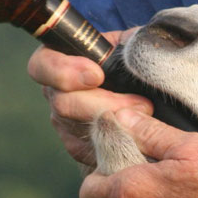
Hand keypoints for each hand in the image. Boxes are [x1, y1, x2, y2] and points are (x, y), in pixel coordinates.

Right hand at [27, 31, 152, 170]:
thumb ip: (131, 44)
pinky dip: (118, 144)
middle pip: (63, 104)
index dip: (63, 71)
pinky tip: (140, 136)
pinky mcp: (80, 148)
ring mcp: (66, 122)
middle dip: (105, 104)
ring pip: (78, 130)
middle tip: (141, 104)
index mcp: (63, 60)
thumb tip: (134, 51)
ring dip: (117, 125)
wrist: (155, 97)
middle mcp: (57, 92)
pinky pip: (91, 152)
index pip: (42, 65)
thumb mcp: (138, 46)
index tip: (97, 75)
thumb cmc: (142, 65)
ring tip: (148, 118)